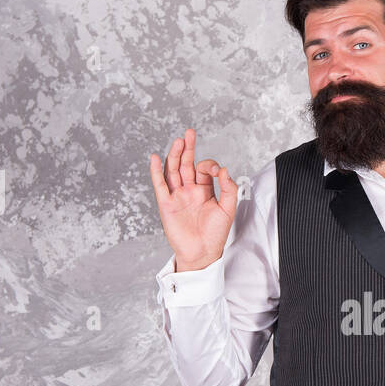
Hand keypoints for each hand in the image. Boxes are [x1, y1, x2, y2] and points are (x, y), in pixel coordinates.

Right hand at [150, 128, 237, 271]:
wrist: (202, 253)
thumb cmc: (215, 234)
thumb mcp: (228, 209)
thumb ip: (229, 189)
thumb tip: (224, 170)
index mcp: (204, 190)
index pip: (203, 169)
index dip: (210, 165)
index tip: (217, 172)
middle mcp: (189, 191)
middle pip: (186, 164)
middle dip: (188, 148)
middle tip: (190, 132)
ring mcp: (177, 196)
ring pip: (173, 171)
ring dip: (174, 155)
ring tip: (178, 141)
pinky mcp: (166, 204)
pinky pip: (160, 185)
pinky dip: (156, 171)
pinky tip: (155, 158)